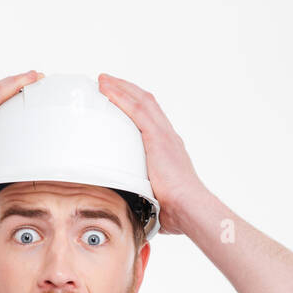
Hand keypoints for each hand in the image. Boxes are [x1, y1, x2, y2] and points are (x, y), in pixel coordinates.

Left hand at [97, 74, 204, 235]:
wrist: (188, 208)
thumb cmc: (176, 211)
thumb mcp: (154, 199)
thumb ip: (142, 197)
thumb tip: (130, 209)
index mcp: (169, 150)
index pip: (152, 119)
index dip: (136, 106)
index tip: (122, 100)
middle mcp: (169, 137)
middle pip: (147, 103)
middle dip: (127, 90)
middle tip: (108, 83)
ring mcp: (164, 135)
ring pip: (141, 100)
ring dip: (121, 88)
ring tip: (103, 80)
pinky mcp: (158, 138)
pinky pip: (136, 109)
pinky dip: (120, 96)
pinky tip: (106, 88)